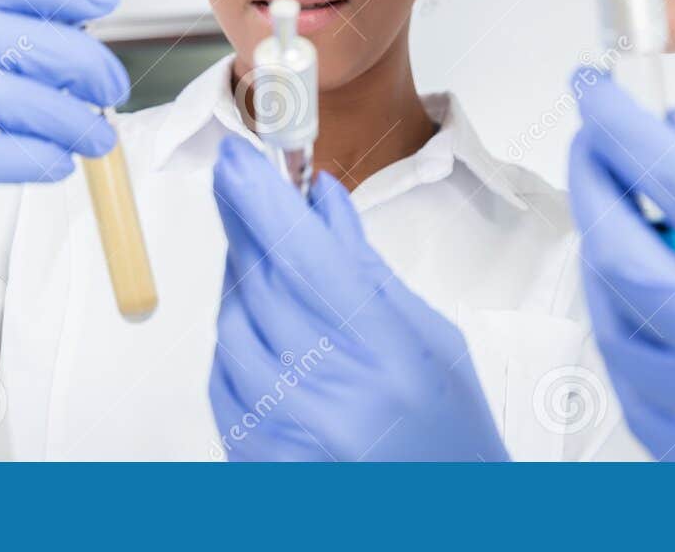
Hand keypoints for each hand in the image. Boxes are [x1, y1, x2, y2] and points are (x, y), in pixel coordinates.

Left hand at [208, 135, 507, 461]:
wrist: (447, 522)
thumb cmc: (451, 435)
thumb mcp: (431, 338)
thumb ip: (366, 266)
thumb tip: (320, 198)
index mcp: (389, 352)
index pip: (304, 255)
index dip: (260, 199)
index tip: (235, 158)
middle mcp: (332, 393)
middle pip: (260, 283)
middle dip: (245, 224)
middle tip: (237, 182)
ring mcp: (288, 433)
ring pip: (232, 327)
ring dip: (242, 283)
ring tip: (267, 266)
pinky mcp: (256, 460)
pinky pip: (223, 379)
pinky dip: (236, 341)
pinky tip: (263, 330)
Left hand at [569, 75, 674, 460]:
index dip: (619, 127)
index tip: (595, 95)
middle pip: (622, 261)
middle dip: (593, 189)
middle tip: (593, 148)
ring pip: (615, 331)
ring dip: (604, 264)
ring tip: (624, 222)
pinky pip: (634, 394)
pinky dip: (628, 336)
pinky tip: (647, 303)